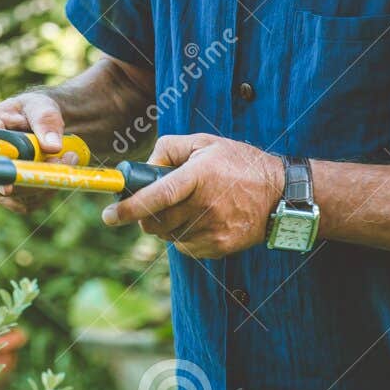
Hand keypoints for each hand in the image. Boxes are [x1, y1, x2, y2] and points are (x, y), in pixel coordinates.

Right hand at [0, 91, 67, 215]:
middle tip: (63, 158)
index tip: (8, 188)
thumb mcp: (41, 107)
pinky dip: (48, 190)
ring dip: (45, 184)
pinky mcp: (14, 194)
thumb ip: (45, 121)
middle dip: (33, 178)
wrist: (43, 121)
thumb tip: (52, 147)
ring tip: (69, 157)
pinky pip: (29, 203)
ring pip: (17, 198)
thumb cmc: (35, 109)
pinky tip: (61, 168)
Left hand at [100, 133, 283, 258]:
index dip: (128, 207)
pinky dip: (183, 237)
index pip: (156, 196)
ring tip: (183, 207)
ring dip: (165, 225)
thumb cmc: (239, 163)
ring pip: (168, 235)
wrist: (281, 194)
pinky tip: (199, 220)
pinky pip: (185, 247)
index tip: (108, 216)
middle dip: (143, 215)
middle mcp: (204, 205)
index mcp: (199, 176)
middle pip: (155, 221)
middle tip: (150, 204)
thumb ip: (170, 148)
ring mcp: (213, 229)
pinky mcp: (219, 247)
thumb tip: (146, 167)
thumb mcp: (205, 143)